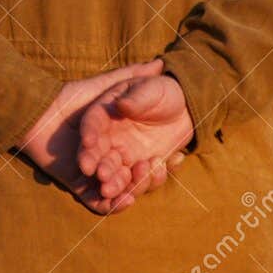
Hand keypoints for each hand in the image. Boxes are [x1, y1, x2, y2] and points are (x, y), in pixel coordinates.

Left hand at [14, 59, 162, 213]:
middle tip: (151, 169)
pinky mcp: (75, 184)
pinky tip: (121, 199)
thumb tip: (160, 64)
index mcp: (115, 140)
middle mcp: (105, 158)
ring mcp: (91, 173)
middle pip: (131, 175)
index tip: (171, 157)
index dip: (157, 159)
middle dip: (143, 177)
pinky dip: (109, 205)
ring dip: (128, 190)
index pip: (141, 155)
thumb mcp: (104, 86)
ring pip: (116, 188)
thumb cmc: (70, 97)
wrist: (36, 112)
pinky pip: (95, 201)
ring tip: (137, 185)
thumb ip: (130, 77)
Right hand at [77, 73, 192, 202]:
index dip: (88, 133)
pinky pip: (139, 181)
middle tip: (103, 177)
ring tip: (139, 176)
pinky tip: (160, 166)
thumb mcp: (151, 89)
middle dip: (101, 167)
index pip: (91, 123)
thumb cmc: (162, 92)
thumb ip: (136, 98)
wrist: (184, 109)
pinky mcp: (139, 169)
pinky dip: (147, 180)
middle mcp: (109, 138)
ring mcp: (124, 156)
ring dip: (121, 183)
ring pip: (116, 175)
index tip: (88, 144)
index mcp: (105, 113)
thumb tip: (121, 104)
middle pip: (99, 156)